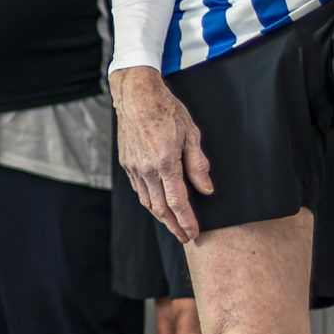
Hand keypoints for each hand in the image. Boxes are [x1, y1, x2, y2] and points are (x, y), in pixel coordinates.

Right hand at [111, 67, 212, 244]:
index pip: (178, 202)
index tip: (194, 233)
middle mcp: (146, 169)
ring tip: (173, 225)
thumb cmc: (166, 109)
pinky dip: (149, 201)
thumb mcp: (191, 133)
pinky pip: (139, 189)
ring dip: (161, 217)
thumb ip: (198, 164)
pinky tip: (157, 204)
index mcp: (165, 162)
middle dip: (174, 226)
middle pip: (160, 208)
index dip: (186, 221)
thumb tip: (207, 189)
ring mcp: (134, 167)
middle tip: (185, 237)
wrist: (136, 95)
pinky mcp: (127, 163)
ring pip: (147, 201)